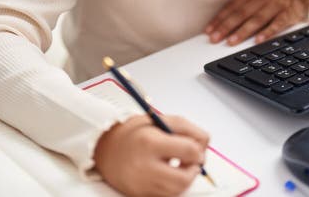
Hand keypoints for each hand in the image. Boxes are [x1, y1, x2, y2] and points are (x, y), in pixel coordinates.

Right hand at [93, 114, 209, 196]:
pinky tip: (167, 175)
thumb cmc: (133, 133)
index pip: (189, 151)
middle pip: (184, 179)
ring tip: (178, 167)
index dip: (198, 150)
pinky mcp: (138, 195)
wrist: (104, 148)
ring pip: (176, 191)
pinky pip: (165, 196)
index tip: (196, 148)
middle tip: (191, 161)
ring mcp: (140, 184)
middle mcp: (144, 166)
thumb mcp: (159, 120)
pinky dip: (172, 188)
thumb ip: (186, 128)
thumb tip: (204, 143)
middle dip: (194, 170)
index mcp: (150, 143)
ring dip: (184, 180)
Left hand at [205, 0, 308, 45]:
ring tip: (231, 41)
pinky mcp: (291, 12)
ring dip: (243, 30)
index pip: (234, 5)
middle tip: (214, 38)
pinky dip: (268, 32)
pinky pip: (278, 23)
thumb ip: (248, 2)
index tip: (209, 30)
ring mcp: (278, 4)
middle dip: (227, 26)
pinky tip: (258, 41)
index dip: (220, 17)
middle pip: (242, 12)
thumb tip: (227, 19)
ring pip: (258, 18)